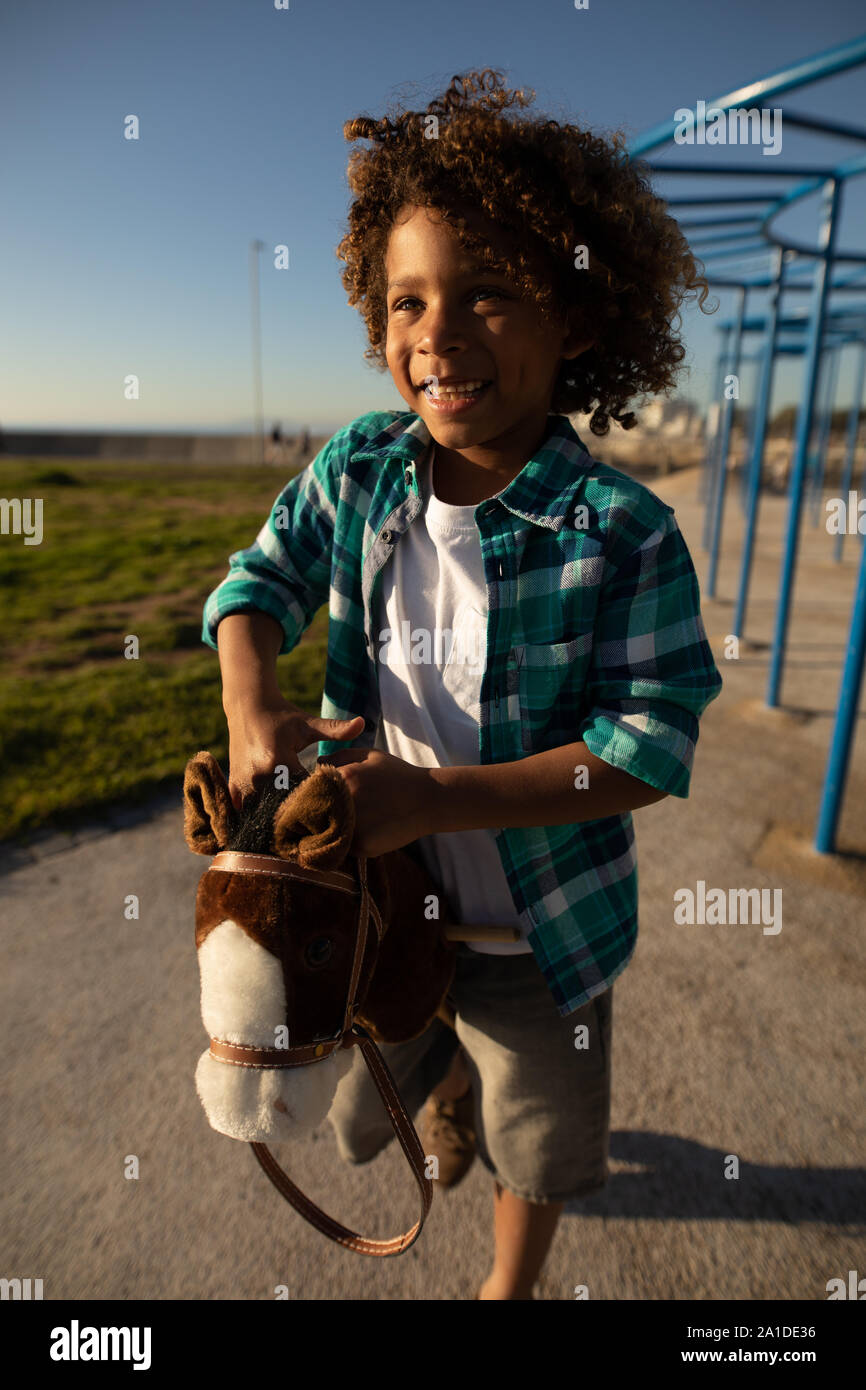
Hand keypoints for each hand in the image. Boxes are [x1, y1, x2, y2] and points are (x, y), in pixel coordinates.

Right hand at [225, 696, 364, 812]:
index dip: (316, 801)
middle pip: (283, 807)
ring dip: (278, 819)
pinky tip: (271, 823)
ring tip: (295, 830)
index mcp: (278, 760)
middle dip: (299, 815)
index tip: (329, 811)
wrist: (248, 706)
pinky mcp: (234, 784)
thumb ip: (335, 729)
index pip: (302, 792)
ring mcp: (244, 781)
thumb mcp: (308, 723)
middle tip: (315, 826)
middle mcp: (259, 774)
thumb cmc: (282, 716)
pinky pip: (245, 809)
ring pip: (263, 812)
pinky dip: (257, 815)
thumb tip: (363, 723)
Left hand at [316, 748, 436, 856]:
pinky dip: (348, 843)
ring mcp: (353, 824)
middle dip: (318, 815)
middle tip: (326, 816)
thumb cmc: (398, 776)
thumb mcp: (371, 755)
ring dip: (331, 830)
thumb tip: (316, 764)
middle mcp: (346, 800)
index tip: (316, 799)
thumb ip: (341, 755)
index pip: (310, 789)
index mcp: (345, 777)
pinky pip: (343, 847)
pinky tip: (363, 834)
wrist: (428, 799)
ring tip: (346, 826)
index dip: (310, 795)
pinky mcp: (362, 845)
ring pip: (327, 832)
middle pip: (314, 813)